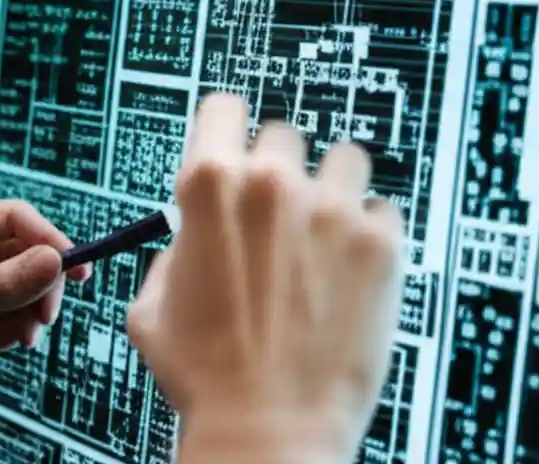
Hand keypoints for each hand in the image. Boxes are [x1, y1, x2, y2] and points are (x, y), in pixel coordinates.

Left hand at [0, 200, 91, 462]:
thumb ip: (3, 285)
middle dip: (39, 286)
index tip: (74, 269)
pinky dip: (12, 330)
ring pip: (24, 285)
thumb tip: (54, 260)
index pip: (11, 217)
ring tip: (10, 340)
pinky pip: (13, 312)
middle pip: (25, 252)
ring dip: (26, 313)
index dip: (47, 238)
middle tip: (45, 317)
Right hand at [126, 93, 403, 462]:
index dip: (226, 131)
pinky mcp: (382, 246)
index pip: (224, 107)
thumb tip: (196, 235)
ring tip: (325, 237)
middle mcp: (273, 186)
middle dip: (280, 171)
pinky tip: (351, 274)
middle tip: (278, 220)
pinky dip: (371, 236)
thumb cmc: (204, 376)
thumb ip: (175, 251)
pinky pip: (385, 212)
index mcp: (210, 187)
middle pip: (285, 134)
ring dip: (334, 189)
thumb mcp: (153, 306)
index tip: (235, 148)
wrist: (267, 431)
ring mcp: (333, 212)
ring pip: (346, 159)